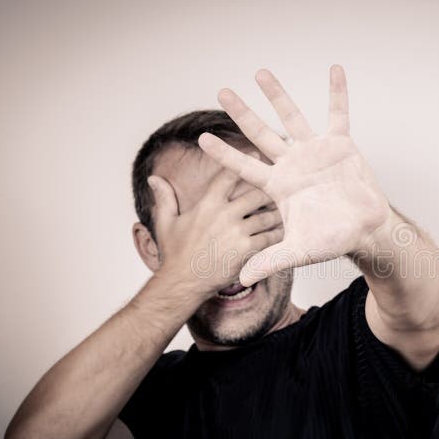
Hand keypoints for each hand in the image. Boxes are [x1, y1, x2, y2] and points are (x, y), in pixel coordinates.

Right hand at [147, 169, 282, 297]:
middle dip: (269, 191)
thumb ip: (165, 198)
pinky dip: (277, 234)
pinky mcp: (247, 250)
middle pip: (257, 193)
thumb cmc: (174, 253)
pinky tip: (282, 232)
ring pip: (267, 215)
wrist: (183, 283)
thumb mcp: (166, 223)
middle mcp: (224, 215)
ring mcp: (237, 233)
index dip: (245, 162)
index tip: (257, 156)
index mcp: (207, 204)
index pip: (229, 176)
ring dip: (276, 213)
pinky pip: (269, 237)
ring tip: (285, 211)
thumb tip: (153, 178)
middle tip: (280, 189)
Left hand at [198, 65, 390, 286]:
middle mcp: (292, 163)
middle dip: (241, 113)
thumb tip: (242, 279)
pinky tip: (334, 69)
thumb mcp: (298, 251)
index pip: (244, 167)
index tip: (201, 140)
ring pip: (292, 117)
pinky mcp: (340, 144)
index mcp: (278, 185)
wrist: (365, 230)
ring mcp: (315, 151)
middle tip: (222, 91)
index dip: (223, 154)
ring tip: (260, 73)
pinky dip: (337, 93)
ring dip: (278, 95)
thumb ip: (270, 260)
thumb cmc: (332, 239)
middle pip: (260, 134)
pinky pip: (338, 113)